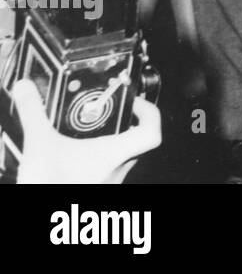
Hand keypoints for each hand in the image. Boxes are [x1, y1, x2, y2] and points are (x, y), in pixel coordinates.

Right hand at [12, 79, 161, 183]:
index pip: (152, 133)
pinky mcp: (94, 189)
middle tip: (113, 111)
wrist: (42, 218)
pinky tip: (76, 155)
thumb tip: (26, 88)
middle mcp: (117, 170)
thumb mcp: (40, 143)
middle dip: (128, 124)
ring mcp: (107, 182)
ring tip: (92, 131)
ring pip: (121, 159)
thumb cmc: (50, 185)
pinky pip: (105, 171)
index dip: (150, 114)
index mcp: (115, 154)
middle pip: (137, 143)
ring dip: (111, 143)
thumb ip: (34, 113)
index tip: (137, 102)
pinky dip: (97, 159)